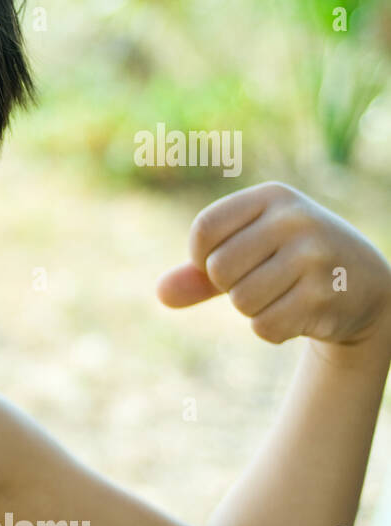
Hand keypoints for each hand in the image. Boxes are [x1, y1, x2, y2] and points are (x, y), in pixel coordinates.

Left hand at [156, 181, 390, 354]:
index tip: (221, 261)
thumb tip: (161, 294)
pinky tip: (301, 313)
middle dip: (231, 286)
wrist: (364, 287)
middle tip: (265, 279)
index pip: (204, 228)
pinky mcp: (325, 296)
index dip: (200, 256)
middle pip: (218, 268)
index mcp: (273, 197)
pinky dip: (274, 329)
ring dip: (253, 309)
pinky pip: (265, 326)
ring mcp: (315, 257)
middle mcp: (296, 220)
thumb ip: (199, 273)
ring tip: (286, 294)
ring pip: (241, 301)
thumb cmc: (291, 263)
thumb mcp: (248, 254)